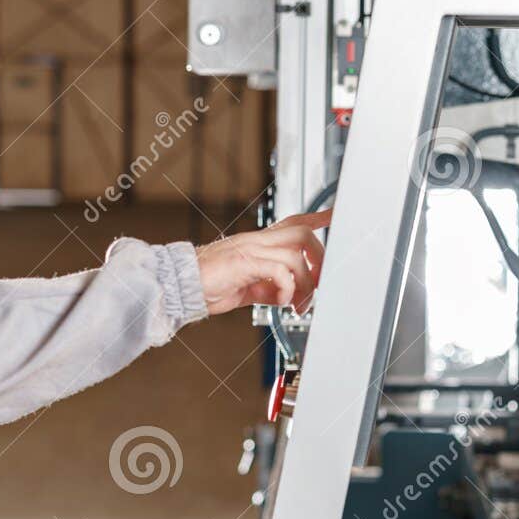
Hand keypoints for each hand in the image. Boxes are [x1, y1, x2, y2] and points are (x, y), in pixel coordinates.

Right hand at [195, 210, 331, 315]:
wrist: (182, 286)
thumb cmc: (210, 285)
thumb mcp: (249, 288)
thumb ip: (270, 287)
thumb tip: (289, 296)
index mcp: (259, 243)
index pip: (294, 222)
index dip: (318, 218)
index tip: (336, 214)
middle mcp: (257, 241)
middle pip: (302, 233)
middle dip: (319, 258)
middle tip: (319, 285)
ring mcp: (251, 249)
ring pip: (296, 252)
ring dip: (306, 282)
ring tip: (299, 304)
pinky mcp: (245, 263)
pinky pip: (280, 271)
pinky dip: (288, 290)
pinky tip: (282, 302)